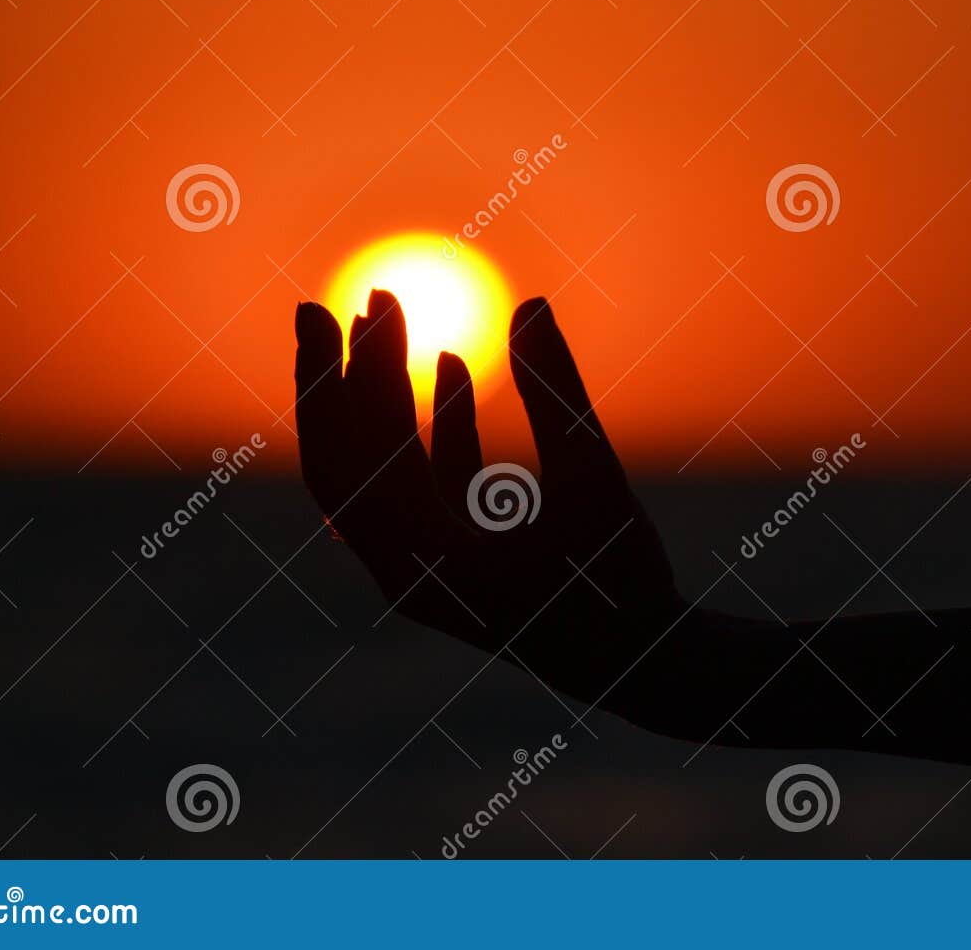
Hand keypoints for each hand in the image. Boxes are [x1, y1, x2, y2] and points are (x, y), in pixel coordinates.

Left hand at [293, 291, 686, 712]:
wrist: (648, 666)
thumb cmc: (621, 582)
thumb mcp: (592, 477)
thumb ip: (555, 390)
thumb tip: (529, 303)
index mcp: (421, 561)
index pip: (346, 458)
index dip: (331, 378)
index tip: (323, 308)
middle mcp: (407, 570)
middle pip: (346, 463)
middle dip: (341, 379)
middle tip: (336, 303)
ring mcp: (430, 568)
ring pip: (382, 471)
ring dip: (382, 396)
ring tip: (383, 317)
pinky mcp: (462, 561)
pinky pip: (427, 487)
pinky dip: (432, 428)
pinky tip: (451, 365)